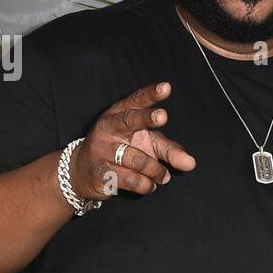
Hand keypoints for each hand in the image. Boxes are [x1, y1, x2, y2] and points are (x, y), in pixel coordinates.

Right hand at [70, 81, 196, 200]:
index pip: (137, 101)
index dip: (151, 95)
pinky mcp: (101, 172)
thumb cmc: (121, 151)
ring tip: (161, 176)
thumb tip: (191, 164)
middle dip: (147, 118)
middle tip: (163, 116)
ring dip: (157, 171)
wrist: (81, 172)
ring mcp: (102, 150)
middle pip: (130, 120)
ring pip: (139, 159)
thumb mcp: (145, 144)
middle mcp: (109, 128)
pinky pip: (133, 180)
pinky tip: (148, 185)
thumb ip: (169, 150)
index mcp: (120, 114)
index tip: (166, 87)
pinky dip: (146, 185)